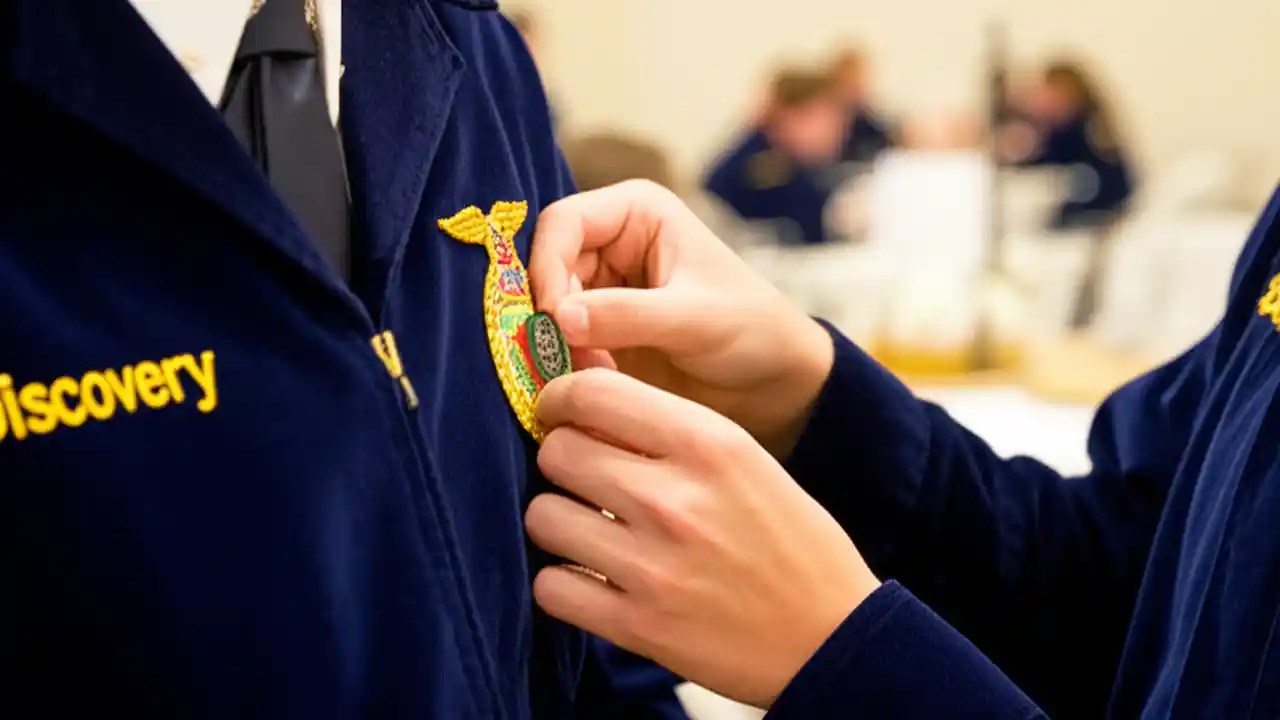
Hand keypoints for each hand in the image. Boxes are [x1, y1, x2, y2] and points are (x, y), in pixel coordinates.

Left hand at [526, 369, 879, 707]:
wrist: (831, 638)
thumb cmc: (786, 540)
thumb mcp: (744, 460)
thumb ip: (668, 428)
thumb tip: (579, 399)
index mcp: (709, 443)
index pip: (591, 391)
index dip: (562, 399)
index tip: (563, 414)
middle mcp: (675, 498)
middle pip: (557, 452)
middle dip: (562, 461)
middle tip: (584, 479)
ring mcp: (653, 566)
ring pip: (543, 517)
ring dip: (558, 523)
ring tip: (590, 532)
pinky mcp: (638, 626)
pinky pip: (551, 587)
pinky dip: (564, 584)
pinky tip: (593, 580)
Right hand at [530, 180, 833, 457]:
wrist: (776, 385)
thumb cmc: (752, 331)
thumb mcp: (694, 319)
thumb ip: (626, 315)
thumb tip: (559, 316)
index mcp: (636, 213)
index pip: (563, 223)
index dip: (548, 267)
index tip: (557, 319)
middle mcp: (612, 243)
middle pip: (545, 268)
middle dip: (550, 315)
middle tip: (566, 360)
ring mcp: (602, 290)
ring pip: (547, 310)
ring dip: (556, 346)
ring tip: (591, 378)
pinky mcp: (598, 333)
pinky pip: (560, 343)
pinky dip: (565, 366)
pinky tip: (592, 389)